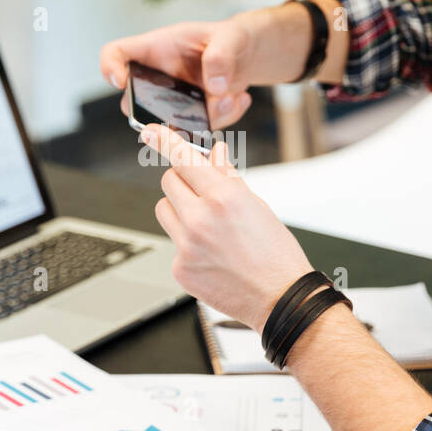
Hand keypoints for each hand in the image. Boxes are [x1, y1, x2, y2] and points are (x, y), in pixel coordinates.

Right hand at [100, 18, 256, 129]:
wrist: (250, 54)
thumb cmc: (231, 38)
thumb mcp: (232, 36)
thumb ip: (222, 56)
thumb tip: (214, 86)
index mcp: (158, 48)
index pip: (118, 53)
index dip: (109, 67)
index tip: (120, 81)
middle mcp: (160, 76)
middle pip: (134, 101)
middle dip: (159, 111)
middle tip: (196, 102)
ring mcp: (174, 99)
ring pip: (171, 123)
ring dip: (205, 116)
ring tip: (231, 96)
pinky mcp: (193, 115)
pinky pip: (200, 128)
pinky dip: (223, 118)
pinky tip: (238, 98)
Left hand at [138, 122, 312, 334]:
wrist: (280, 299)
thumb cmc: (276, 255)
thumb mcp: (256, 206)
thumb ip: (228, 177)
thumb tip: (214, 153)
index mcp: (223, 198)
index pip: (183, 158)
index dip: (164, 140)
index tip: (151, 131)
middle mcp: (200, 220)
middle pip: (169, 182)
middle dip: (184, 181)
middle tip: (202, 192)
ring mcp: (186, 246)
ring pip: (164, 210)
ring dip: (179, 209)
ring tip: (207, 225)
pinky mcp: (180, 268)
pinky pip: (172, 241)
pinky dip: (186, 242)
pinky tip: (210, 253)